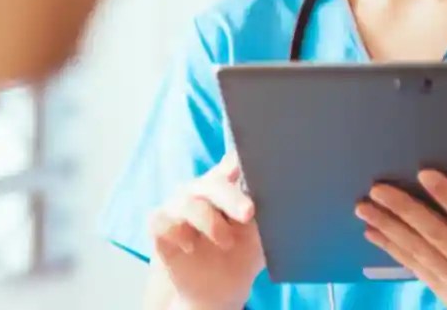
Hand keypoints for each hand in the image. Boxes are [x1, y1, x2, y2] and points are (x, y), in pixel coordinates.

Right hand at [148, 154, 264, 309]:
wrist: (218, 289)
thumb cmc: (243, 253)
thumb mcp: (263, 234)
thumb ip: (269, 214)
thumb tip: (285, 200)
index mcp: (231, 184)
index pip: (234, 162)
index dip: (240, 158)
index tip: (247, 161)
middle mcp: (203, 189)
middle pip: (214, 182)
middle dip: (232, 197)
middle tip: (248, 213)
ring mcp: (179, 204)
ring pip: (189, 202)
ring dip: (210, 222)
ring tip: (226, 242)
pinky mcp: (160, 224)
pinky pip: (162, 221)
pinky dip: (179, 233)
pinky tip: (191, 247)